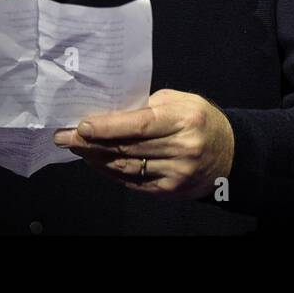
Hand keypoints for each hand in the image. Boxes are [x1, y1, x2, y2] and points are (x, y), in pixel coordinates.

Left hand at [53, 89, 234, 200]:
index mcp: (184, 120)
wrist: (229, 154)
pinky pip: (132, 182)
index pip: (139, 125)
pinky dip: (110, 171)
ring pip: (125, 167)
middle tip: (64, 136)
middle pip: (127, 148)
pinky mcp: (169, 191)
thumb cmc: (199, 120)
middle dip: (90, 143)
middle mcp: (182, 149)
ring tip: (75, 148)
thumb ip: (147, 106)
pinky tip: (96, 161)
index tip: (81, 125)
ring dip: (95, 158)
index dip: (107, 126)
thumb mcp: (180, 101)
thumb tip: (108, 112)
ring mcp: (176, 174)